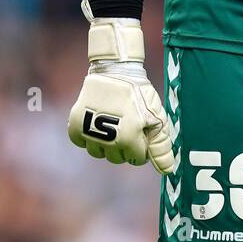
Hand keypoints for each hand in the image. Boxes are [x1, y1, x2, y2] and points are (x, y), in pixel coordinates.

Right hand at [67, 0, 173, 174]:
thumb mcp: (156, 118)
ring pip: (98, 154)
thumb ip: (161, 146)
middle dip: (125, 147)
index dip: (142, 146)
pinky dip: (87, 137)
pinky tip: (96, 124)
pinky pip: (80, 143)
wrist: (114, 71)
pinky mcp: (75, 125)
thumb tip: (167, 171)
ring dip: (106, 144)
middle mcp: (107, 140)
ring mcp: (89, 134)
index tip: (141, 131)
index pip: (137, 159)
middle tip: (127, 126)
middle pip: (118, 159)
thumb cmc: (139, 94)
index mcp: (129, 139)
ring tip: (112, 125)